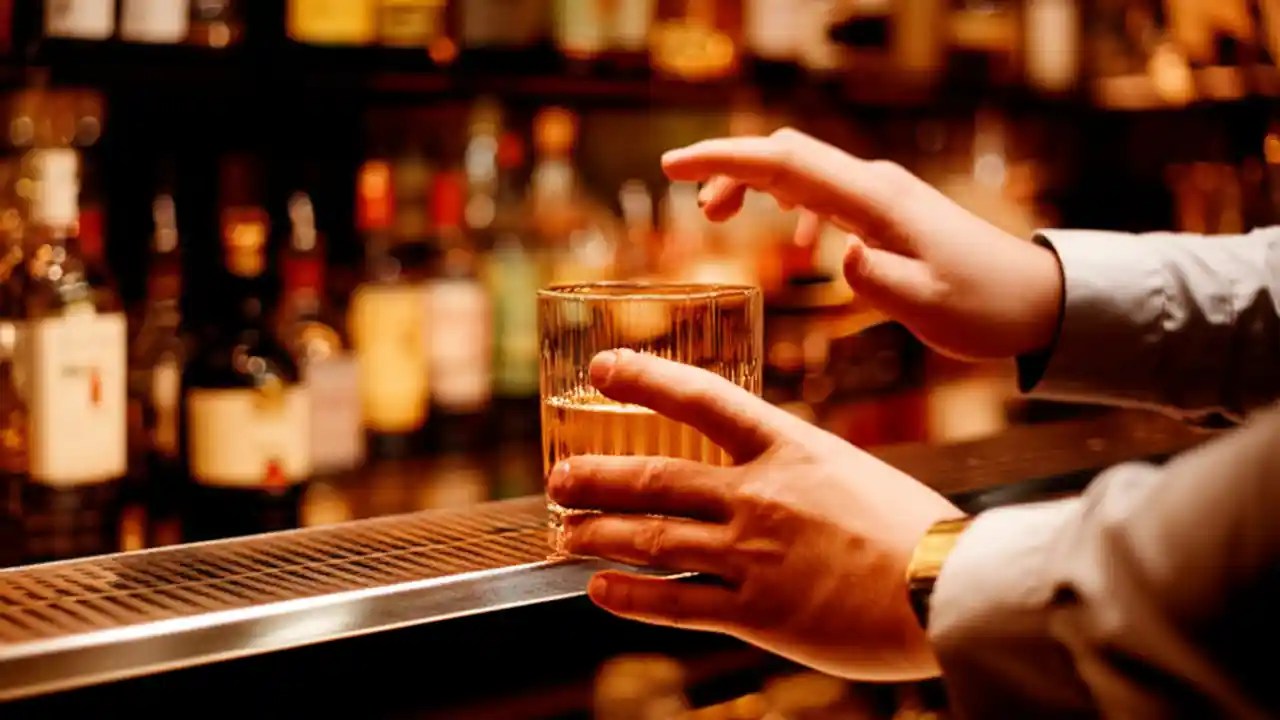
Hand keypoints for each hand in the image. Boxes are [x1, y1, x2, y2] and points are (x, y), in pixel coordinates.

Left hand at [546, 349, 965, 680]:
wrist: (953, 587)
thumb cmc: (918, 530)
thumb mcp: (855, 475)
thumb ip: (800, 473)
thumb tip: (764, 477)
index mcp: (791, 447)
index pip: (704, 398)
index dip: (646, 379)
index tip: (602, 369)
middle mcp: (761, 493)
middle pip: (657, 476)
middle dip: (598, 475)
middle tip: (559, 475)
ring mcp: (754, 552)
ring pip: (653, 538)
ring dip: (599, 534)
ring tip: (563, 533)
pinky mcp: (758, 610)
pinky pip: (677, 602)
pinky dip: (631, 597)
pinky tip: (599, 590)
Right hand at [662, 128, 1062, 360]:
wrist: (1038, 301)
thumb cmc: (984, 306)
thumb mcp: (928, 305)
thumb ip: (878, 280)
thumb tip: (836, 256)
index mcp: (874, 201)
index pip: (785, 165)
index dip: (723, 161)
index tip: (673, 166)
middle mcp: (874, 186)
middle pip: (787, 156)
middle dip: (730, 169)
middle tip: (687, 201)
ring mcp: (882, 196)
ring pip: (803, 173)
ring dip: (757, 187)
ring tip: (721, 220)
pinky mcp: (889, 214)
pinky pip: (827, 195)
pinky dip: (793, 207)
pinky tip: (796, 248)